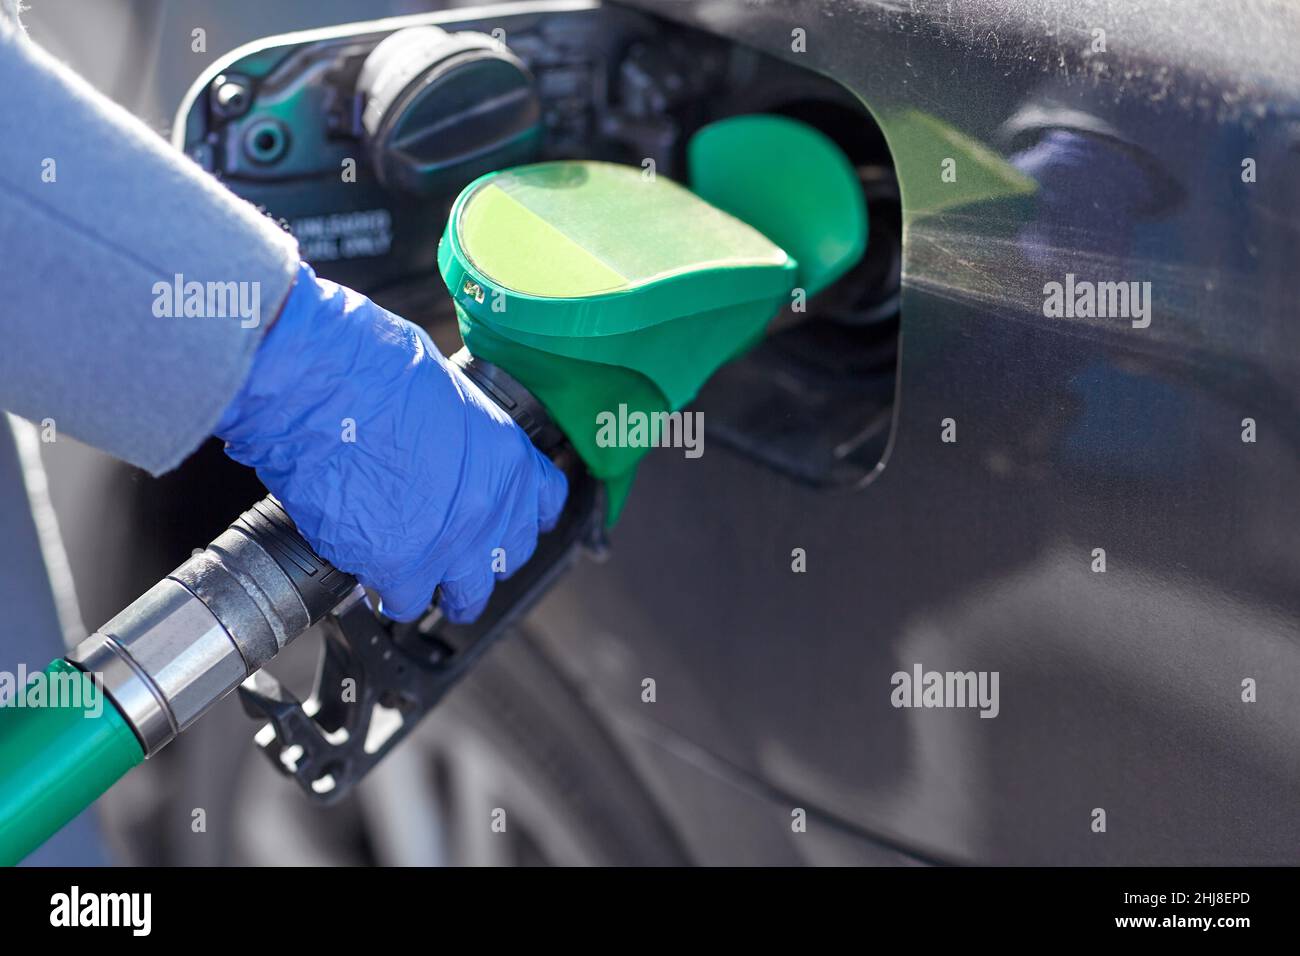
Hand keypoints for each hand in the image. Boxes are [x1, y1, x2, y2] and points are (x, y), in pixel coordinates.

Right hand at [215, 263, 567, 621]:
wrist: (323, 386)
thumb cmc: (371, 368)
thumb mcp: (445, 389)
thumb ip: (462, 434)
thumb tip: (445, 446)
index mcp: (508, 456)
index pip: (546, 503)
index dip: (521, 516)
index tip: (506, 522)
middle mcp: (490, 506)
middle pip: (506, 559)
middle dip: (480, 560)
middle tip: (454, 555)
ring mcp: (449, 544)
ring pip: (464, 595)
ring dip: (441, 590)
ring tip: (418, 582)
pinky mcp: (399, 567)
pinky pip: (405, 601)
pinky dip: (389, 594)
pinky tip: (376, 580)